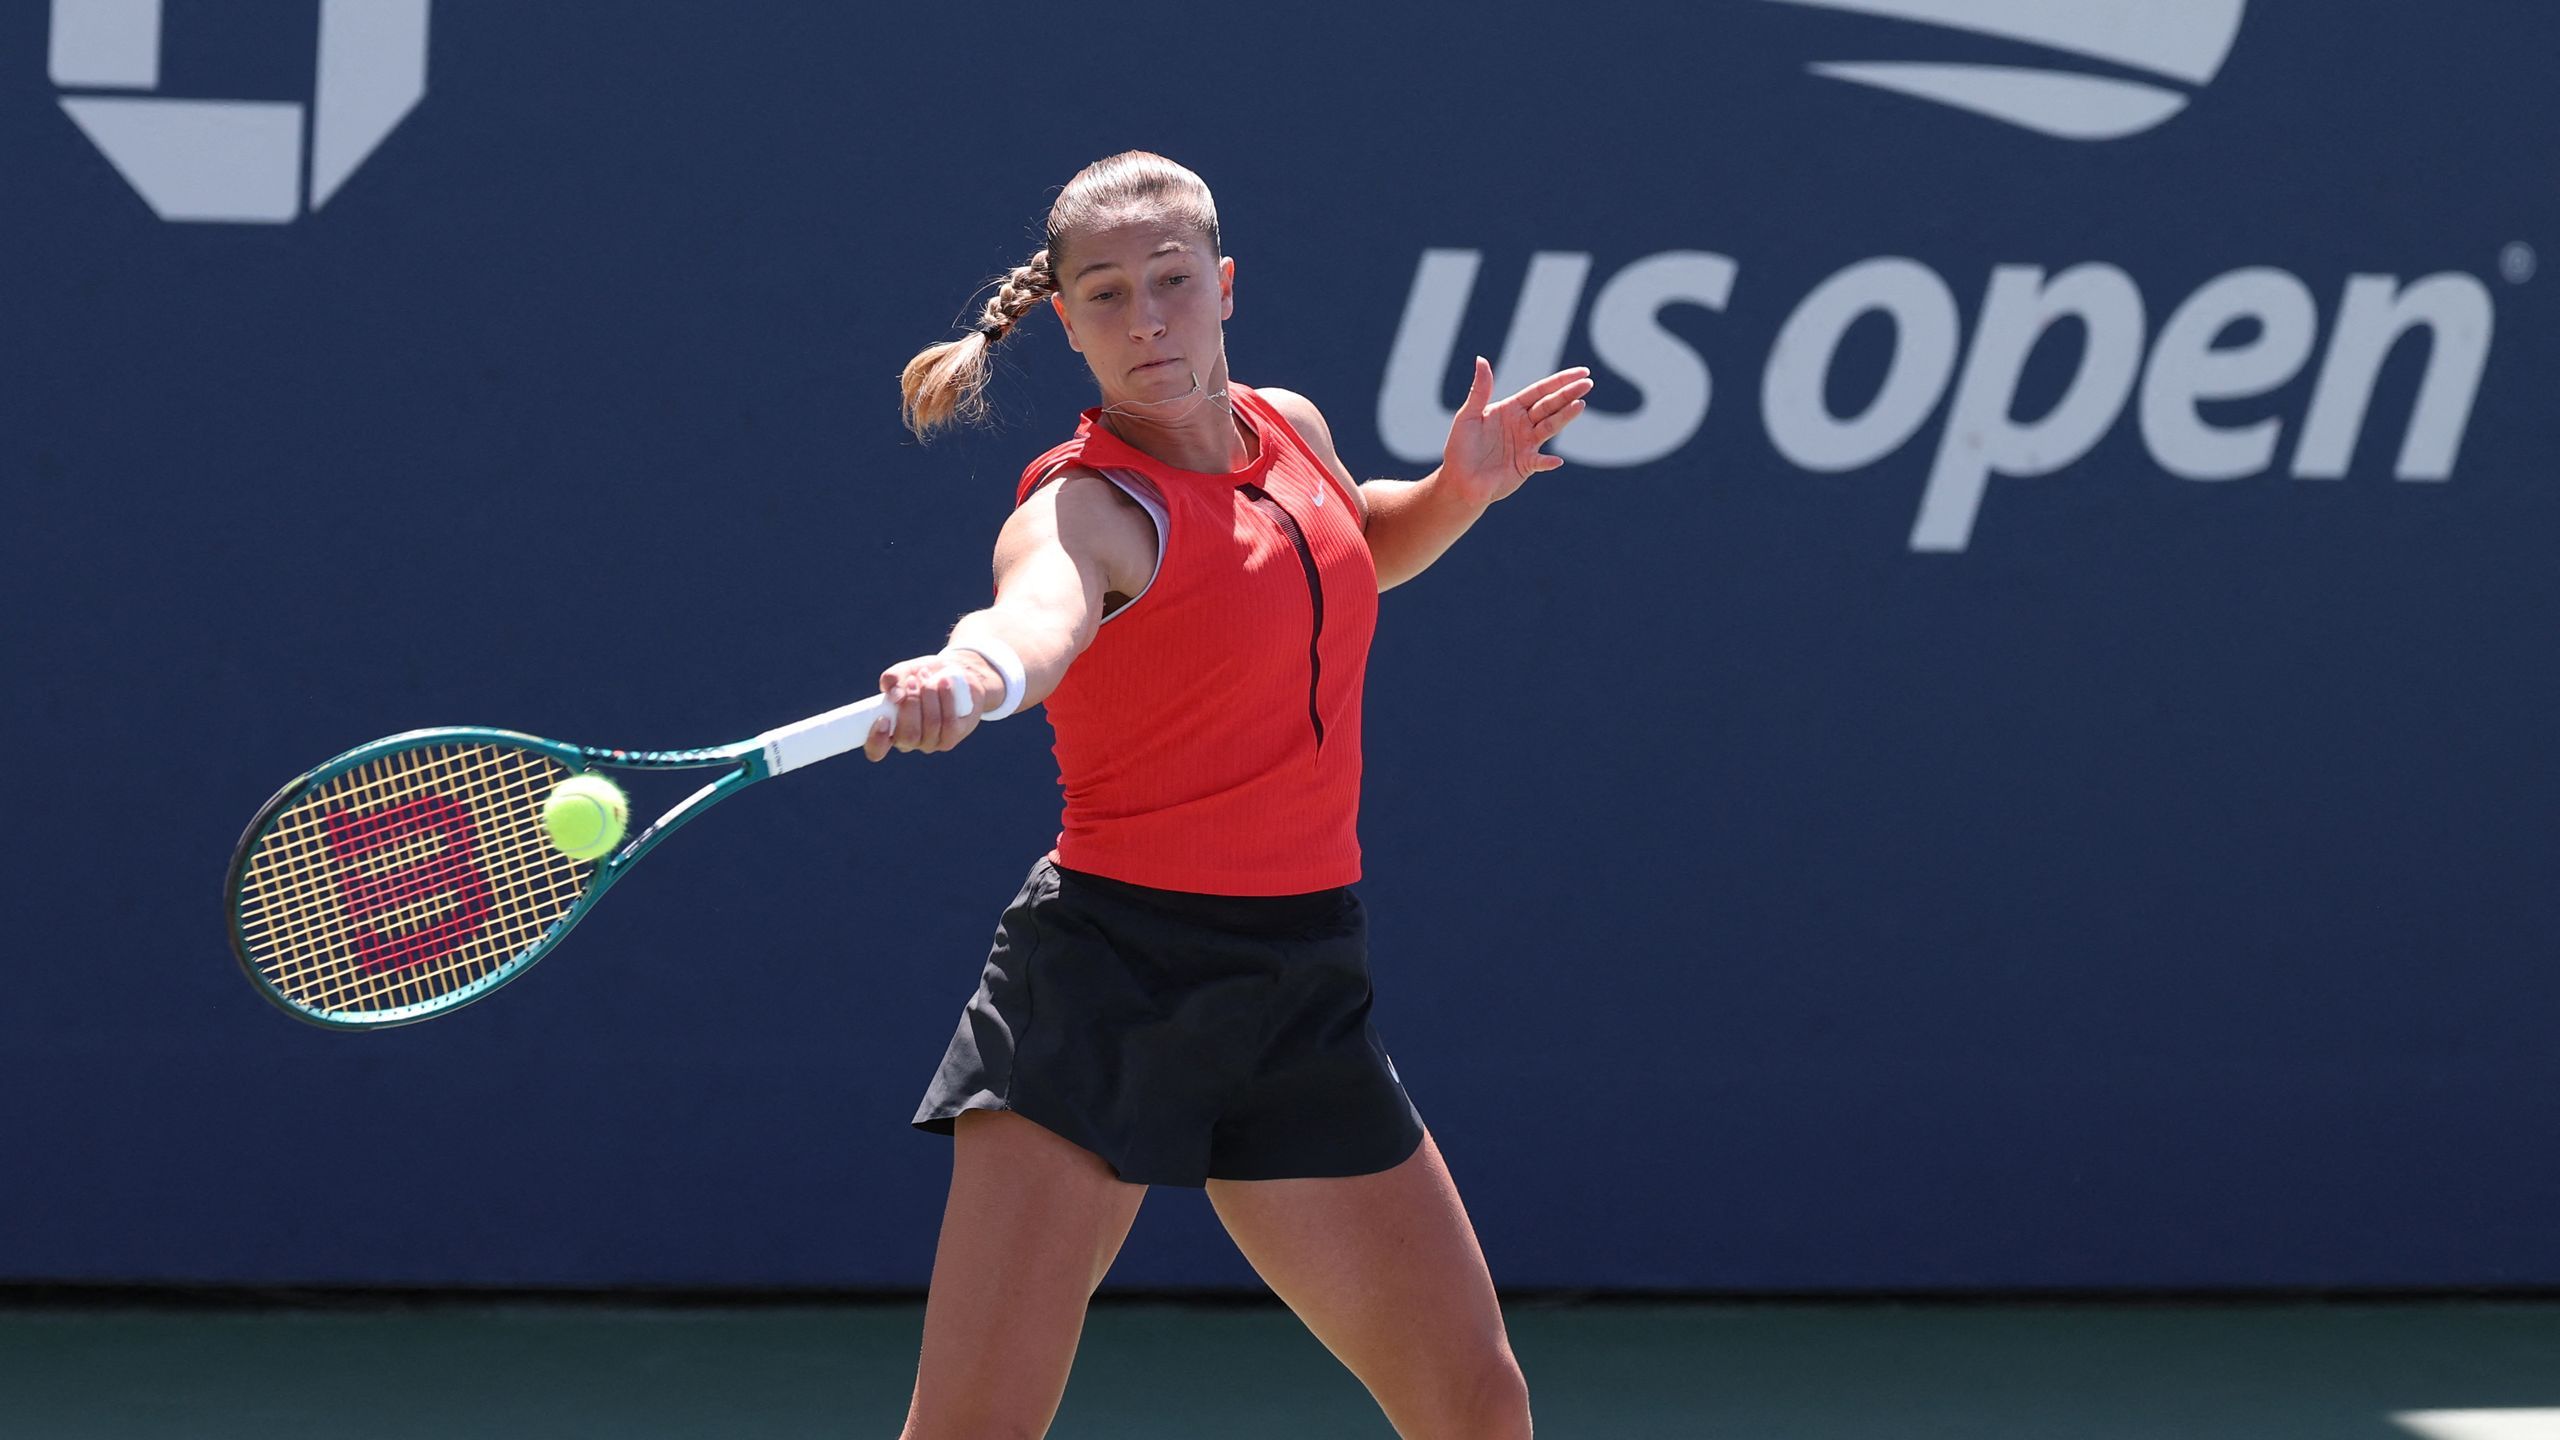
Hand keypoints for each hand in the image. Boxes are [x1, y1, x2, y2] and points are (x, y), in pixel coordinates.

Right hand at [861, 652, 994, 760]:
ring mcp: (931, 742)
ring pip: (931, 725)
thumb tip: (895, 694)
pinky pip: (949, 722)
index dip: (877, 740)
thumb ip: (892, 679)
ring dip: (929, 695)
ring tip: (927, 675)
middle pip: (908, 736)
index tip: (883, 718)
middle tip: (913, 681)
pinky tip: (943, 682)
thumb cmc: (921, 676)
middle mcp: (909, 741)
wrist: (952, 673)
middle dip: (911, 704)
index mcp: (889, 731)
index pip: (876, 750)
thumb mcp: (904, 672)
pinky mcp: (952, 736)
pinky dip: (946, 698)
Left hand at [1438, 357, 1592, 506]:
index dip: (1560, 381)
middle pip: (1550, 406)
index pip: (1540, 391)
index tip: (1581, 372)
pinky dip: (1547, 462)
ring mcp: (1527, 445)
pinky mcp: (1525, 466)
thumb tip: (1481, 359)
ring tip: (1580, 405)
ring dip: (1564, 417)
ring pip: (1550, 428)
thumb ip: (1479, 390)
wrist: (1459, 481)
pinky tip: (1556, 461)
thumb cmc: (1461, 448)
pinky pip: (1539, 462)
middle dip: (1568, 394)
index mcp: (1511, 409)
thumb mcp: (1468, 416)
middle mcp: (1523, 424)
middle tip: (1588, 384)